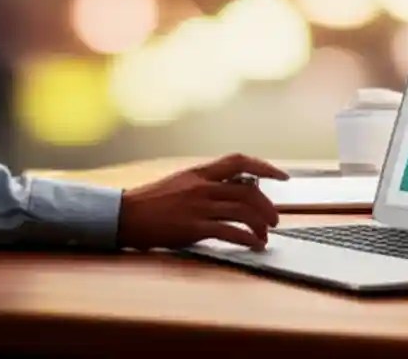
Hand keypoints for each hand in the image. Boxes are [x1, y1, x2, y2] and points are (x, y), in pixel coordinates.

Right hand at [116, 153, 289, 250]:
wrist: (124, 215)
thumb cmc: (153, 201)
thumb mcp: (182, 182)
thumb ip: (207, 183)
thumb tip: (238, 189)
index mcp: (200, 172)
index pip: (240, 161)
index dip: (265, 167)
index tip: (282, 177)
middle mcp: (202, 186)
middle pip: (248, 190)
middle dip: (267, 206)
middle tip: (274, 220)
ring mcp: (198, 206)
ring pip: (242, 211)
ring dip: (260, 224)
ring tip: (265, 236)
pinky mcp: (192, 228)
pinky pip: (228, 231)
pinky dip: (247, 239)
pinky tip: (254, 245)